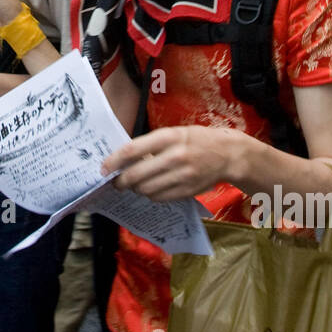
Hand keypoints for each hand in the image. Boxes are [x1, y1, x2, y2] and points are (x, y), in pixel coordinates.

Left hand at [100, 126, 254, 202]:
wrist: (228, 155)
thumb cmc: (197, 140)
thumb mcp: (175, 133)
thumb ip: (151, 144)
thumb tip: (123, 159)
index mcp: (169, 137)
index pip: (132, 150)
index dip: (114, 161)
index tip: (103, 168)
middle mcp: (175, 156)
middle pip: (136, 175)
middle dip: (121, 181)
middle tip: (116, 182)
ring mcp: (182, 176)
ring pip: (146, 189)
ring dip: (136, 189)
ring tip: (136, 184)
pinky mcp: (187, 191)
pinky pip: (160, 198)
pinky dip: (151, 195)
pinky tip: (152, 188)